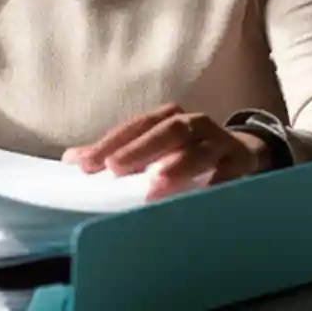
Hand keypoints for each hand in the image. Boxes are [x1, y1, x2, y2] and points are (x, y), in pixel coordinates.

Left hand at [61, 104, 269, 200]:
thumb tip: (70, 160)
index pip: (133, 127)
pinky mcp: (240, 161)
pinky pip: (229, 171)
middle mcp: (191, 123)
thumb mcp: (151, 148)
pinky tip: (201, 194)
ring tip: (156, 184)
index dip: (108, 144)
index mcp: (164, 118)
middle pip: (164, 131)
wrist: (240, 153)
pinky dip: (216, 182)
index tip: (84, 164)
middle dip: (138, 150)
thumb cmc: (183, 153)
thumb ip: (114, 153)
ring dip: (177, 165)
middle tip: (115, 168)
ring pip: (198, 149)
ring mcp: (218, 141)